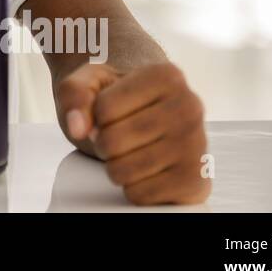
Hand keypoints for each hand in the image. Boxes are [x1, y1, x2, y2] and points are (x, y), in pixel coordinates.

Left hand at [56, 61, 210, 205]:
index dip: (94, 115)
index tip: (109, 109)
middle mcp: (190, 107)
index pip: (104, 107)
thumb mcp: (89, 82)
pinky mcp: (196, 182)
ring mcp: (197, 146)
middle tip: (117, 135)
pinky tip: (146, 170)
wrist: (151, 121)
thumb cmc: (119, 99)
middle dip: (102, 142)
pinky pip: (139, 194)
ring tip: (130, 151)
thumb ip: (74, 93)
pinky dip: (132, 187)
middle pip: (113, 141)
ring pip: (124, 170)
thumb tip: (77, 127)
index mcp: (166, 75)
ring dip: (115, 165)